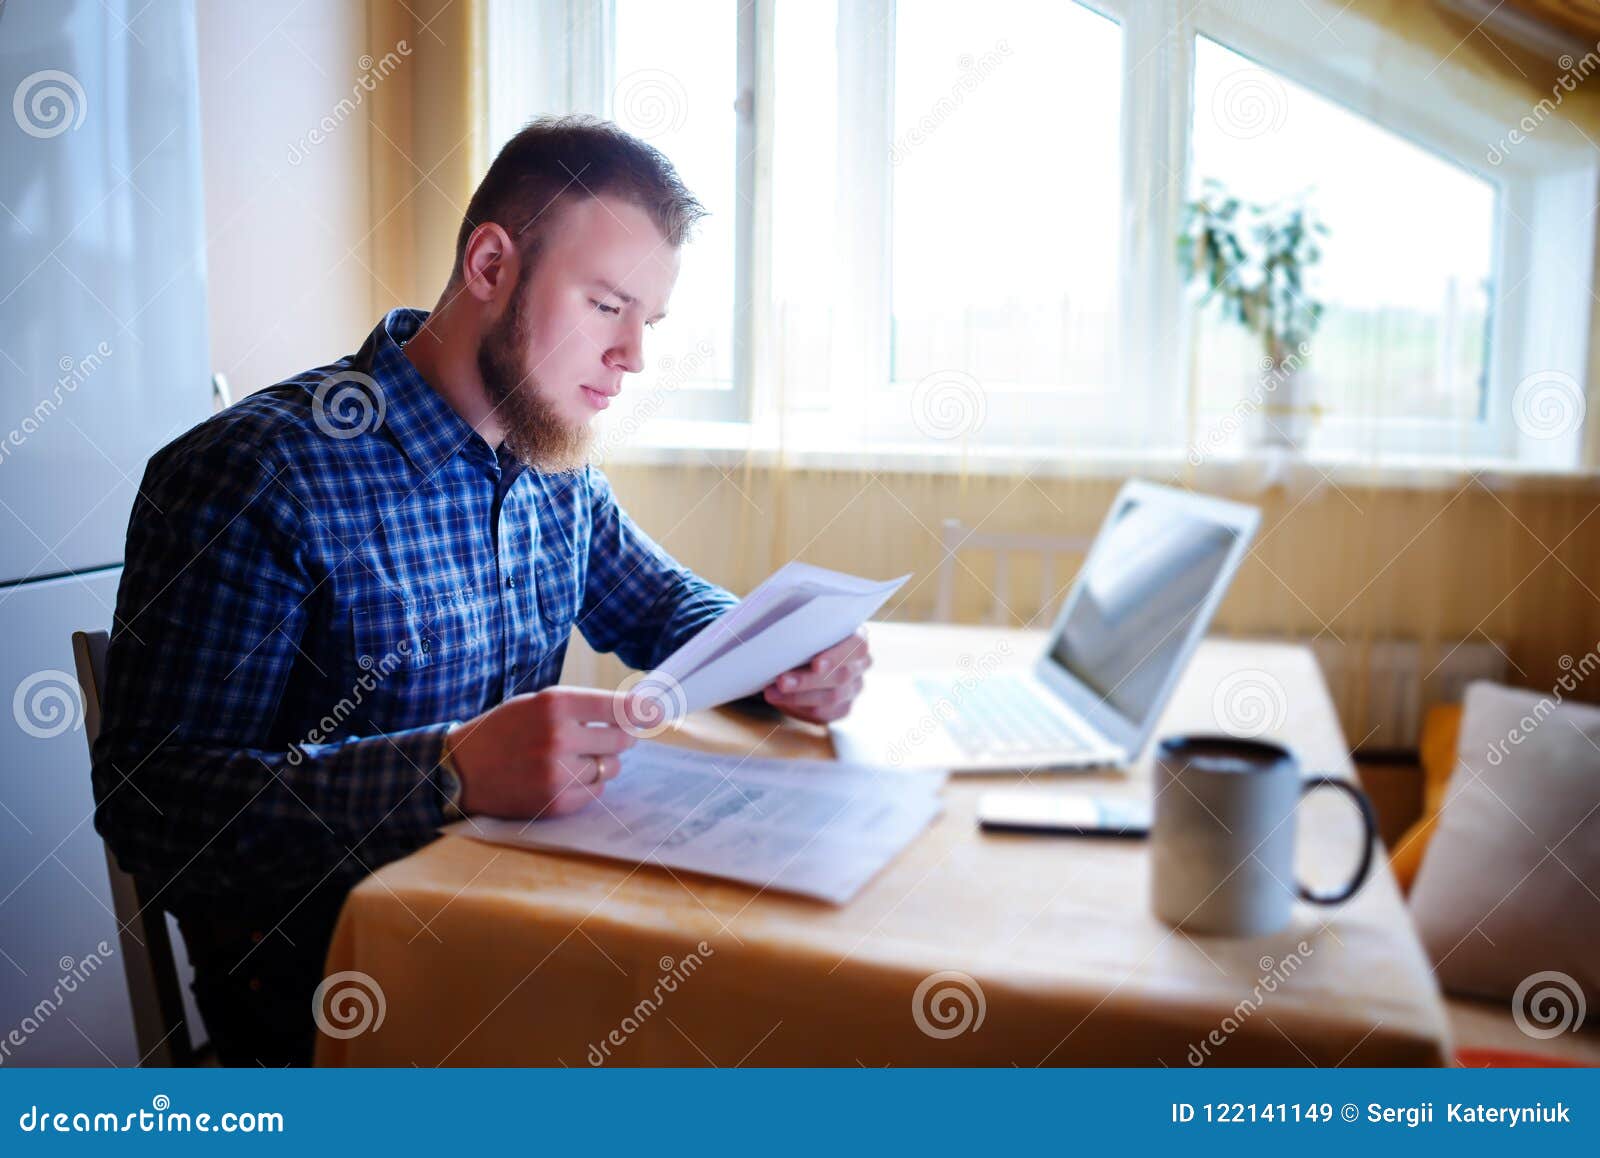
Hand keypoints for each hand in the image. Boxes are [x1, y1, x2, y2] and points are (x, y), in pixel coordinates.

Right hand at [445, 687, 634, 817]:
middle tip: (602, 737)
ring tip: (571, 759)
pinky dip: (587, 784)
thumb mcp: (535, 704)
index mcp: (554, 704)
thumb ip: (580, 707)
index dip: (643, 711)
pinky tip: (563, 777)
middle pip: (621, 740)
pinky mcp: (556, 802)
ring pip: (611, 768)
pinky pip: (596, 792)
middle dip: (618, 738)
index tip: (657, 713)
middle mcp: (558, 737)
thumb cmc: (502, 732)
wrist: (460, 771)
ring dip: (601, 763)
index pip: (617, 707)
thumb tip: (632, 714)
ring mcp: (558, 773)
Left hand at [762, 630, 871, 724]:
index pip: (857, 646)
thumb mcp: (805, 630)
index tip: (815, 665)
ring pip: (831, 697)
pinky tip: (779, 700)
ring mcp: (854, 688)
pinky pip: (823, 713)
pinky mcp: (842, 708)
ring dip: (798, 696)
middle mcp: (860, 664)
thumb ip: (802, 634)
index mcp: (857, 638)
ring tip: (772, 692)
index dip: (837, 656)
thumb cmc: (805, 638)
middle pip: (841, 675)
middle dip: (808, 680)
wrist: (803, 659)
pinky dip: (798, 707)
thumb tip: (779, 641)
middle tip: (781, 681)